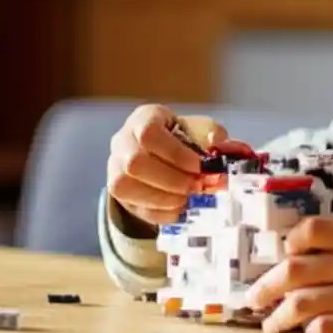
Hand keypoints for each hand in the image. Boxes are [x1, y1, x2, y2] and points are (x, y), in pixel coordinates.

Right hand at [106, 105, 243, 227]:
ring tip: (189, 198)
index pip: (149, 134)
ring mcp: (115, 168)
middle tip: (196, 186)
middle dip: (171, 180)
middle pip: (135, 163)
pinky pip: (134, 207)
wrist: (152, 153)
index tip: (198, 166)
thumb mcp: (193, 127)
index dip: (174, 154)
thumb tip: (218, 139)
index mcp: (143, 120)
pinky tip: (179, 208)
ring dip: (165, 198)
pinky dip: (160, 212)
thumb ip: (208, 131)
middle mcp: (122, 142)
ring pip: (128, 187)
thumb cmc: (176, 137)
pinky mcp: (118, 194)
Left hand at [245, 218, 332, 332]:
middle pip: (294, 270)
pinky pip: (326, 329)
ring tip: (271, 327)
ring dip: (279, 317)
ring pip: (302, 303)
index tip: (281, 256)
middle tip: (252, 299)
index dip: (289, 244)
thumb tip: (323, 251)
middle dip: (266, 286)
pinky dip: (311, 332)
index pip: (311, 231)